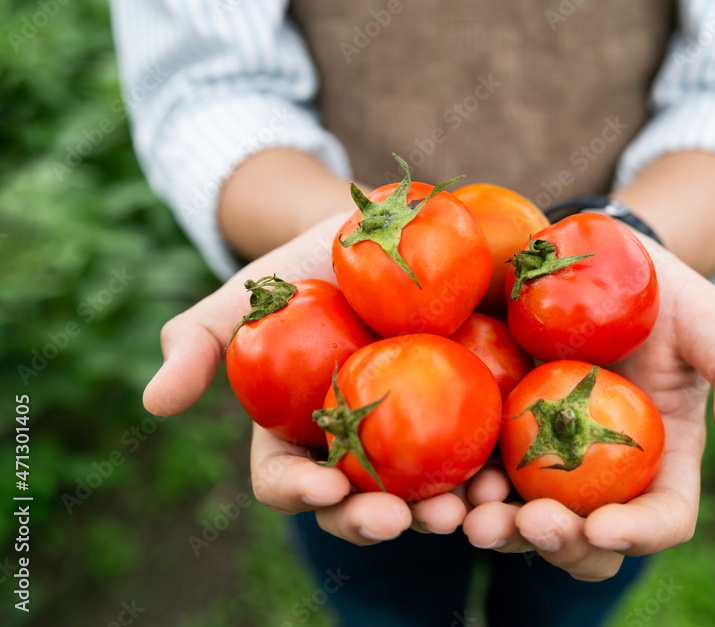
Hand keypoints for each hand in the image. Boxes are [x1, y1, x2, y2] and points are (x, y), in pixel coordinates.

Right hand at [144, 215, 509, 542]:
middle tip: (407, 519)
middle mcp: (362, 452)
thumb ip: (200, 338)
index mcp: (303, 435)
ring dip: (453, 510)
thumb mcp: (250, 292)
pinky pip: (489, 448)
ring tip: (475, 510)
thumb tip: (155, 403)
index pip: (290, 480)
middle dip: (382, 519)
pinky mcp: (478, 413)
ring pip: (434, 491)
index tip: (325, 487)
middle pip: (366, 502)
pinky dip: (500, 469)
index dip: (303, 493)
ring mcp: (422, 438)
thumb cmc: (308, 263)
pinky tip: (514, 471)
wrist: (389, 226)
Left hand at [462, 236, 714, 579]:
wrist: (596, 259)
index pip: (661, 518)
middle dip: (559, 543)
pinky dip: (456, 490)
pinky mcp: (498, 432)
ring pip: (521, 518)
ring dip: (499, 528)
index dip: (638, 534)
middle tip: (532, 521)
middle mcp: (602, 476)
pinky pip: (475, 472)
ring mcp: (545, 459)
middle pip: (585, 537)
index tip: (605, 525)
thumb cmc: (665, 295)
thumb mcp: (713, 321)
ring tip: (472, 515)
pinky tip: (437, 485)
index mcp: (661, 461)